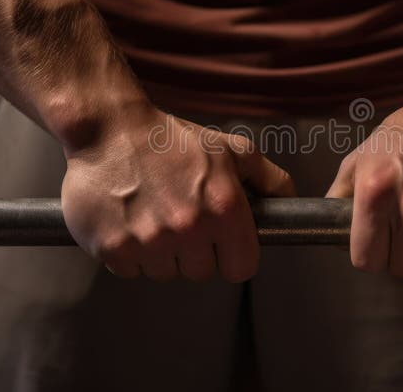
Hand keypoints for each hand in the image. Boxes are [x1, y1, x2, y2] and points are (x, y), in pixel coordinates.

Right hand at [60, 105, 294, 281]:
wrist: (110, 127)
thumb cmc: (172, 139)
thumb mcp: (231, 149)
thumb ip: (269, 178)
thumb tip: (292, 202)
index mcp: (224, 208)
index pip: (241, 268)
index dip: (233, 256)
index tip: (221, 243)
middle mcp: (189, 228)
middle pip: (201, 273)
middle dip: (195, 252)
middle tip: (181, 220)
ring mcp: (150, 241)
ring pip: (165, 273)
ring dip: (161, 254)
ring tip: (153, 215)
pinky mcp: (113, 248)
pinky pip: (130, 270)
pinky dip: (129, 253)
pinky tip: (129, 220)